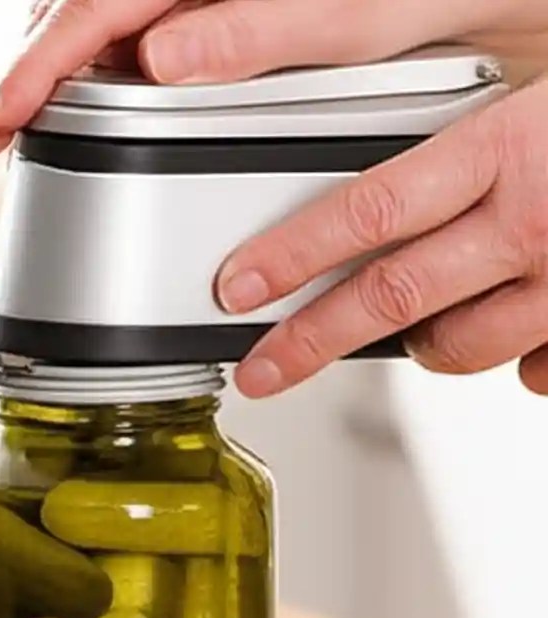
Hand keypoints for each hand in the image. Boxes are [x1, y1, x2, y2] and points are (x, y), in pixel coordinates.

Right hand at [0, 0, 547, 157]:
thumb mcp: (376, 12)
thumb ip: (266, 27)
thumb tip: (159, 53)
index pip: (96, 7)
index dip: (35, 70)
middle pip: (85, 4)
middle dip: (31, 71)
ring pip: (109, 10)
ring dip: (63, 63)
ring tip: (33, 116)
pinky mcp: (239, 0)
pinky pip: (149, 19)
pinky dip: (110, 57)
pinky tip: (104, 85)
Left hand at [221, 79, 547, 396]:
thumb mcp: (538, 107)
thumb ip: (468, 144)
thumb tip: (395, 174)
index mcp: (505, 151)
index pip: (368, 210)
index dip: (290, 254)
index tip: (240, 285)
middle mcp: (533, 223)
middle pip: (392, 296)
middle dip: (311, 340)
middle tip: (262, 368)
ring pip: (456, 345)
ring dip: (417, 344)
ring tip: (406, 327)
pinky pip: (529, 369)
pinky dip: (504, 357)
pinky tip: (501, 329)